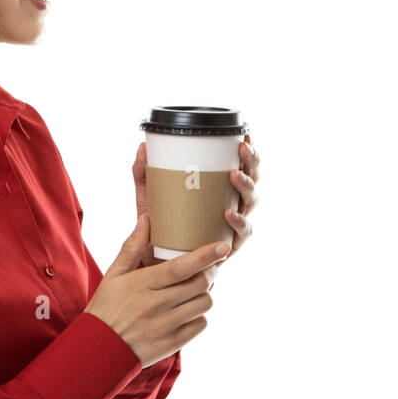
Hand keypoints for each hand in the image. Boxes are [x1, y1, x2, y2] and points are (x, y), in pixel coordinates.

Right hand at [83, 213, 227, 366]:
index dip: (205, 256)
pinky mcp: (171, 344)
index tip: (223, 246)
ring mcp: (165, 326)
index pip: (181, 267)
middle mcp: (156, 305)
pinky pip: (200, 325)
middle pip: (199, 284)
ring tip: (194, 291)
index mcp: (142, 284)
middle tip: (209, 268)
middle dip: (210, 272)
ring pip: (204, 304)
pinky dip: (199, 316)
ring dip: (204, 294)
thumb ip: (132, 247)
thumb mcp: (113, 275)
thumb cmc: (106, 307)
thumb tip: (146, 218)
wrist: (97, 350)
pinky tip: (187, 312)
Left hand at [130, 136, 259, 277]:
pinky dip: (238, 222)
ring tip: (233, 176)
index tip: (245, 136)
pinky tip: (228, 214)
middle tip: (242, 150)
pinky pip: (242, 233)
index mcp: (219, 189)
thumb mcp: (150, 197)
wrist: (157, 263)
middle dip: (252, 163)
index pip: (241, 166)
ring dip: (246, 187)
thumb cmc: (160, 226)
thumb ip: (144, 173)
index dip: (248, 152)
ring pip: (251, 203)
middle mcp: (232, 204)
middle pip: (253, 180)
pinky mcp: (230, 246)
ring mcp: (233, 225)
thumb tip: (144, 147)